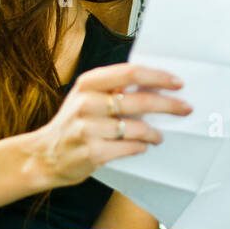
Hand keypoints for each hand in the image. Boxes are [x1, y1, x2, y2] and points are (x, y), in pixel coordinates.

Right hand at [25, 63, 190, 187]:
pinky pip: (129, 147)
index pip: (130, 72)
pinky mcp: (92, 152)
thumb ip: (114, 89)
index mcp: (88, 83)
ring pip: (137, 127)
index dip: (158, 76)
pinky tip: (143, 146)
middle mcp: (86, 103)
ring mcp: (88, 129)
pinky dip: (141, 146)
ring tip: (159, 136)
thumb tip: (156, 85)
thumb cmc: (74, 123)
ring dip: (154, 132)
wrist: (44, 156)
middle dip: (168, 105)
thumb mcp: (86, 97)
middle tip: (185, 108)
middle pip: (139, 100)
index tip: (178, 83)